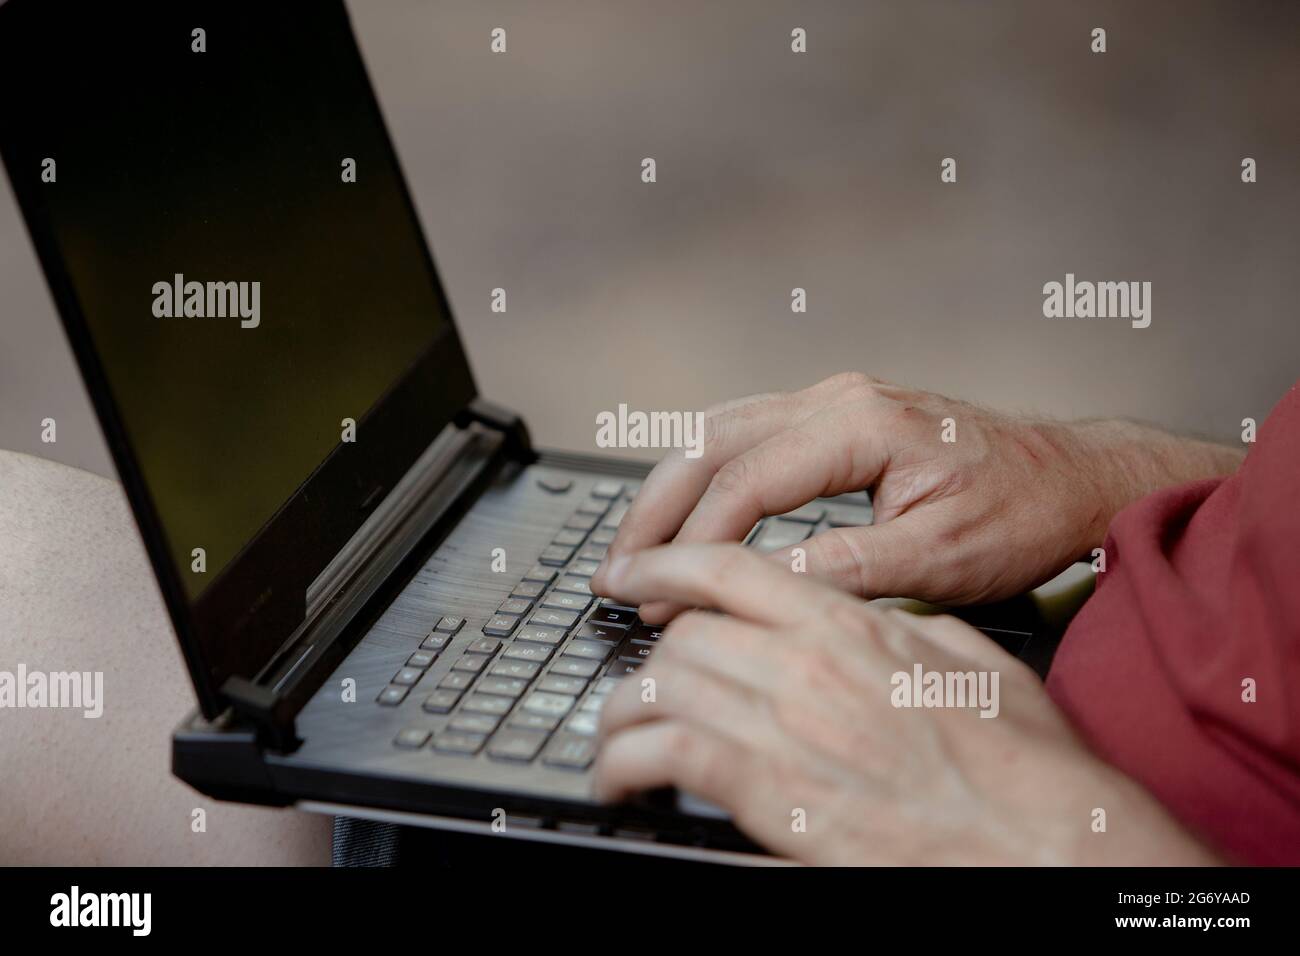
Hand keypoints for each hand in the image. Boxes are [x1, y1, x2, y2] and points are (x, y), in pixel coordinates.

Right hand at [593, 372, 1243, 615]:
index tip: (657, 596)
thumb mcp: (938, 557)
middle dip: (653, 509)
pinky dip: (702, 477)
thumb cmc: (1020, 513)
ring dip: (668, 488)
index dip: (691, 545)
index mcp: (860, 424)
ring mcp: (834, 401)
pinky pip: (745, 436)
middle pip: (710, 441)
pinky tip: (684, 515)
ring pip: (718, 430)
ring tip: (633, 546)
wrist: (1072, 478)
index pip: (744, 481)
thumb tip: (758, 583)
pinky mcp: (835, 418)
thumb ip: (845, 567)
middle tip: (615, 570)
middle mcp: (837, 398)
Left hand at [594, 544, 1218, 864]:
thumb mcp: (966, 661)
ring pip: (661, 690)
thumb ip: (900, 630)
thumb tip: (867, 619)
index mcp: (849, 626)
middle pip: (683, 634)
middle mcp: (807, 669)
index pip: (728, 568)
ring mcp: (787, 734)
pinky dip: (629, 763)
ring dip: (624, 711)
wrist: (1047, 839)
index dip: (664, 562)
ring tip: (616, 735)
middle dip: (652, 656)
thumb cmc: (1022, 761)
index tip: (630, 572)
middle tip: (642, 679)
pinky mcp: (776, 803)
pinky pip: (670, 759)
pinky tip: (625, 778)